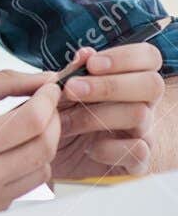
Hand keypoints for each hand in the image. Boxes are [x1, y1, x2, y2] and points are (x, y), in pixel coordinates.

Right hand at [0, 70, 59, 215]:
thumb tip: (37, 78)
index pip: (32, 120)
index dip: (48, 99)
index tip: (48, 86)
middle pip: (45, 148)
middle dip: (54, 120)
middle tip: (45, 103)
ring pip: (42, 172)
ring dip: (43, 146)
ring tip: (26, 126)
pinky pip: (23, 188)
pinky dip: (24, 166)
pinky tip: (7, 150)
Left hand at [51, 43, 164, 180]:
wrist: (61, 157)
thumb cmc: (66, 117)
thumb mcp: (63, 93)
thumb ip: (73, 73)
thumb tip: (85, 53)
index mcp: (129, 80)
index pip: (149, 57)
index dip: (125, 57)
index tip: (91, 64)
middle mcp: (143, 104)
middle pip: (153, 84)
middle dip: (110, 85)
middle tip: (72, 89)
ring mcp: (144, 134)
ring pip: (140, 115)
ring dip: (95, 116)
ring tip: (65, 122)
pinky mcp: (139, 162)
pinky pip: (138, 151)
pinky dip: (109, 149)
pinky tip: (89, 149)